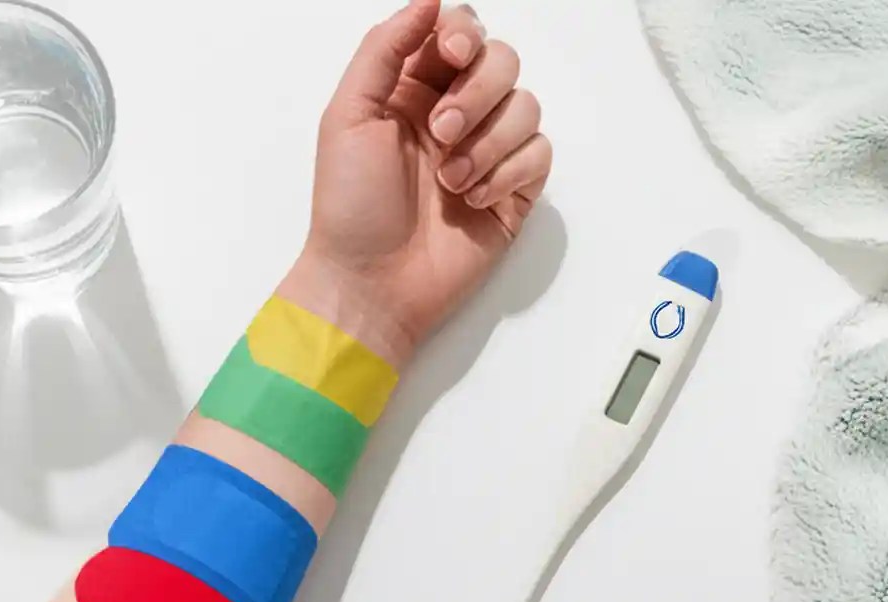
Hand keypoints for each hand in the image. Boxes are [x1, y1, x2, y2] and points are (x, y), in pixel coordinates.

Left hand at [291, 0, 550, 364]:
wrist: (371, 282)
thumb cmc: (350, 206)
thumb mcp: (348, 115)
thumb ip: (385, 49)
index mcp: (412, 88)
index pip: (459, 33)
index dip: (464, 34)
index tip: (450, 56)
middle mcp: (455, 113)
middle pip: (502, 61)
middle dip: (477, 93)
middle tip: (441, 132)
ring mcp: (487, 152)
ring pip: (526, 106)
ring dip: (489, 141)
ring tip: (451, 181)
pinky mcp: (513, 191)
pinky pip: (539, 154)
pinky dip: (509, 173)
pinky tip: (474, 199)